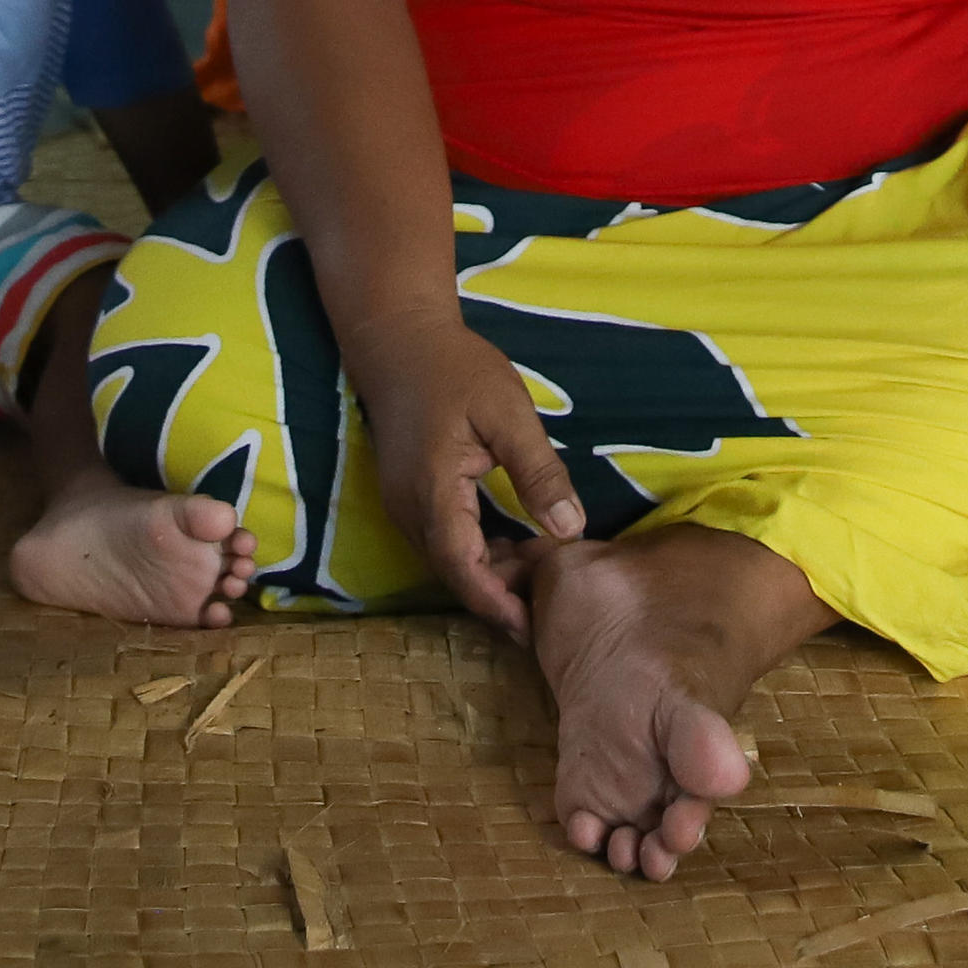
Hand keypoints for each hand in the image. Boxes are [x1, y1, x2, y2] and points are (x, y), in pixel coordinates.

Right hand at [353, 314, 583, 633]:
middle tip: (549, 607)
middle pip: (452, 573)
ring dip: (487, 576)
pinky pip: (441, 541)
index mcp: (432, 490)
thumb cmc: (456, 368)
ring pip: (445, 561)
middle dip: (498, 596)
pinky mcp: (407, 497)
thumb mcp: (508, 412)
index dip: (495, 603)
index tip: (531, 629)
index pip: (461, 566)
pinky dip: (474, 555)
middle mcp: (409, 508)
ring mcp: (402, 504)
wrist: (398, 339)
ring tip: (538, 580)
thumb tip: (570, 530)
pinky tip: (510, 549)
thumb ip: (538, 471)